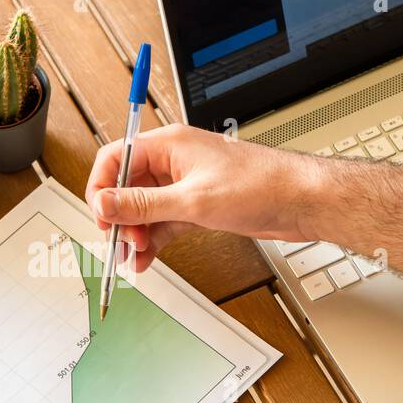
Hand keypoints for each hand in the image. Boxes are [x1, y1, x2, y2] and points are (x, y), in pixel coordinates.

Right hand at [86, 124, 320, 270]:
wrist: (301, 200)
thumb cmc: (261, 184)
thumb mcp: (192, 200)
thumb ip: (143, 204)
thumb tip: (105, 204)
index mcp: (169, 144)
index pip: (116, 158)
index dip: (102, 187)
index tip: (101, 216)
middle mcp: (174, 161)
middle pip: (128, 186)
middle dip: (121, 217)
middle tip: (122, 242)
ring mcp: (186, 184)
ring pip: (145, 208)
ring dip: (136, 233)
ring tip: (133, 256)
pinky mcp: (198, 205)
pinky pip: (164, 221)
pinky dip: (154, 240)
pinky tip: (147, 258)